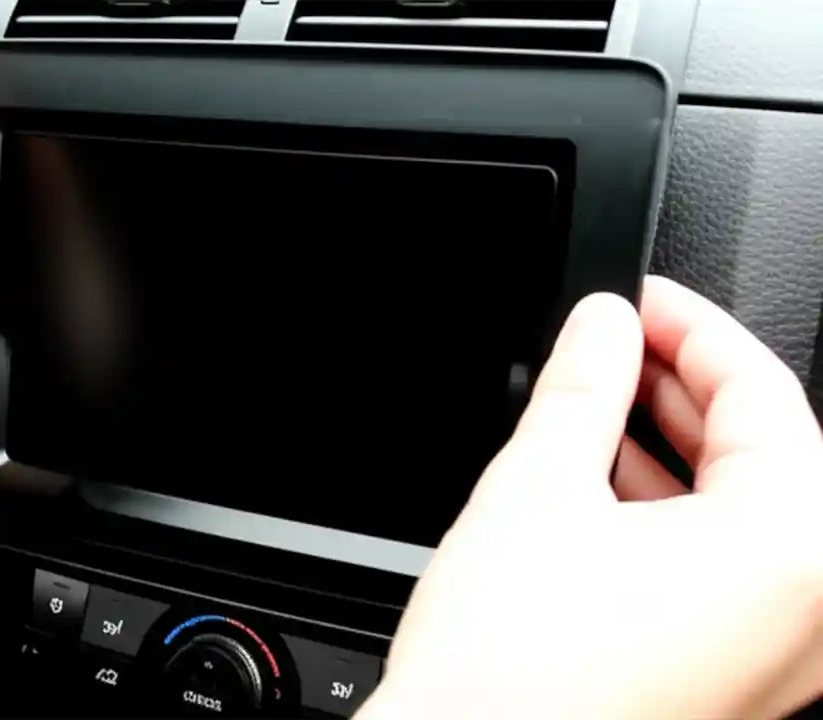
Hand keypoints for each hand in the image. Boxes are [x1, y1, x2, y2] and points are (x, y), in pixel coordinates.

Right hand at [360, 277, 822, 718]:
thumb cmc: (508, 677)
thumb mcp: (537, 490)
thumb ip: (581, 387)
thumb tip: (601, 328)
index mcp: (789, 552)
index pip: (763, 394)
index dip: (690, 329)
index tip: (638, 302)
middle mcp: (809, 613)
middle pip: (770, 453)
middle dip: (681, 390)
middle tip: (612, 348)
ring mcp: (779, 658)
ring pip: (751, 515)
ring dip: (677, 454)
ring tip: (597, 416)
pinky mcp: (737, 684)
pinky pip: (734, 574)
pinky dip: (680, 521)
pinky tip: (606, 493)